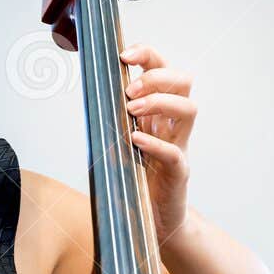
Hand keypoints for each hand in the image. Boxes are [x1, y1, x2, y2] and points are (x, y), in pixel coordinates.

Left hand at [120, 43, 194, 242]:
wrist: (154, 219)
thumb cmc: (134, 176)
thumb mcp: (119, 138)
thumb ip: (110, 115)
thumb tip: (85, 89)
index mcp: (158, 111)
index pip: (163, 68)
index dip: (147, 54)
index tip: (123, 55)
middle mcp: (173, 124)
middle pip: (183, 82)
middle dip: (156, 77)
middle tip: (130, 92)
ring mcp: (179, 147)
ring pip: (189, 110)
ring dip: (159, 102)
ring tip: (132, 110)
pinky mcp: (178, 173)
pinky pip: (174, 153)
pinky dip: (155, 143)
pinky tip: (135, 139)